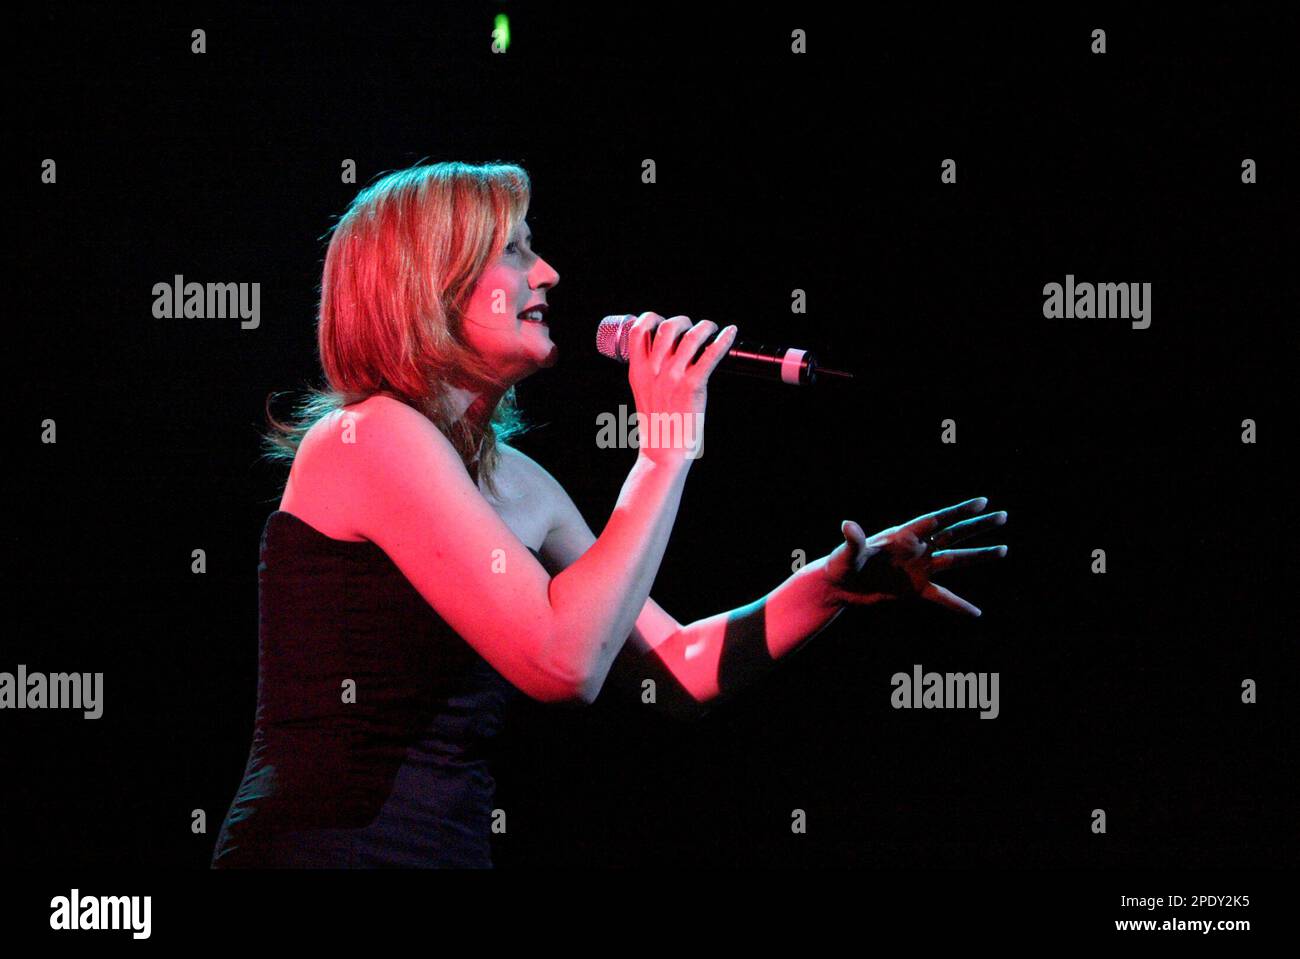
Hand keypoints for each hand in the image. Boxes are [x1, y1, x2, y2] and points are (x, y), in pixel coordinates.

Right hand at [624, 312, 736, 465]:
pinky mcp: (692, 386)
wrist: (663, 451)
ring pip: (691, 337)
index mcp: (638, 371)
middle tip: (694, 327)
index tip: (664, 321)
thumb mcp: (643, 392)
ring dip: (705, 327)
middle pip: (668, 328)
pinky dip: (723, 340)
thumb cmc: (657, 424)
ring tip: (713, 329)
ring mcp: (673, 378)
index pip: (639, 330)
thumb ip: (651, 372)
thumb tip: (668, 353)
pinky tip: (730, 333)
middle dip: (683, 320)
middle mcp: (654, 370)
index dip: (652, 318)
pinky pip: (710, 356)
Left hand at [820, 497, 1007, 615]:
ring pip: (955, 560)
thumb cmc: (840, 564)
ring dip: (979, 556)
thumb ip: (854, 540)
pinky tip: (976, 613)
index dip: (959, 512)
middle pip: (953, 535)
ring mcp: (918, 569)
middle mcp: (916, 549)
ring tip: (1004, 550)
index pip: (936, 521)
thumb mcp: (847, 553)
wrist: (838, 587)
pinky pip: (942, 597)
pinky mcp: (915, 590)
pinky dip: (958, 605)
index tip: (982, 502)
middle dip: (978, 526)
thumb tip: (848, 525)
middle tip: (1003, 516)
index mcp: (904, 535)